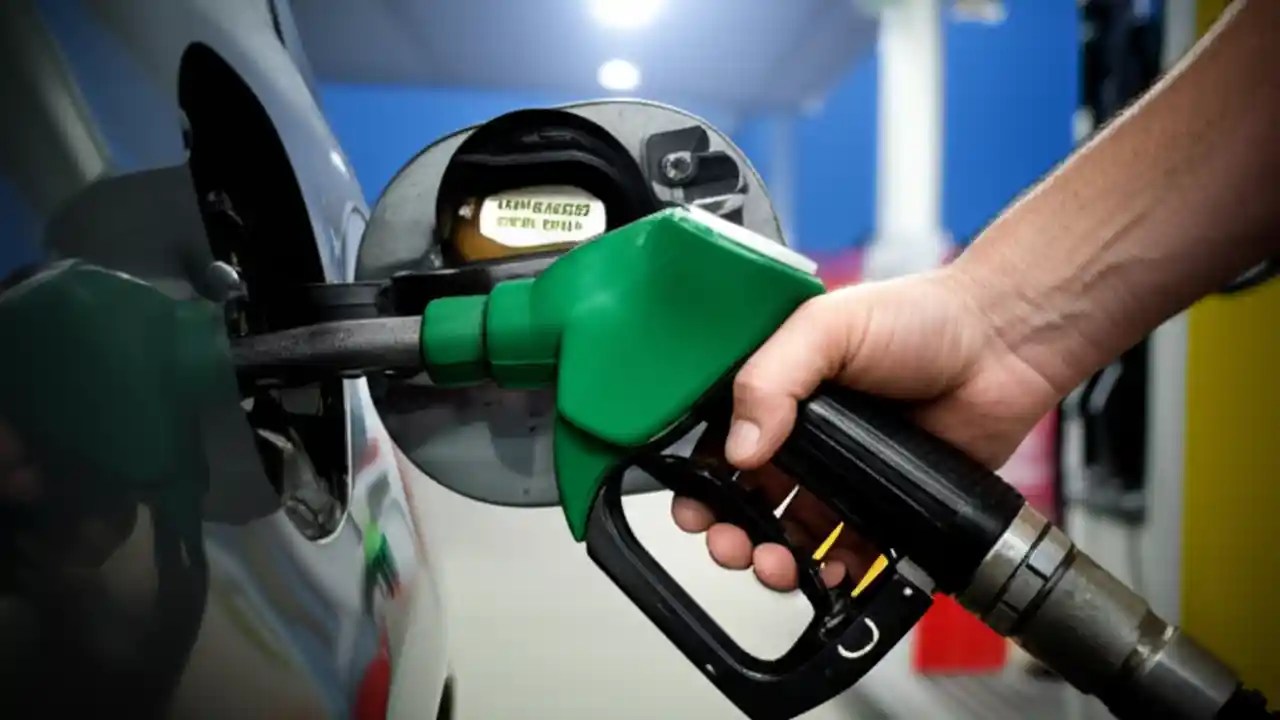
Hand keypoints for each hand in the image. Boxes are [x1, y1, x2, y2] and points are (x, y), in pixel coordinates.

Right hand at [671, 267, 1059, 590]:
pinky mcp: (885, 503)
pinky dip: (833, 573)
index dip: (700, 482)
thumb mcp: (826, 327)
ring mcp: (842, 473)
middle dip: (731, 533)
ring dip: (774, 559)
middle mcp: (803, 436)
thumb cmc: (920, 318)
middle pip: (745, 501)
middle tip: (733, 546)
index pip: (718, 445)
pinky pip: (849, 551)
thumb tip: (738, 447)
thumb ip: (771, 378)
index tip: (695, 509)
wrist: (1002, 345)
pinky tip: (830, 573)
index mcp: (776, 391)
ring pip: (790, 534)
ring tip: (778, 565)